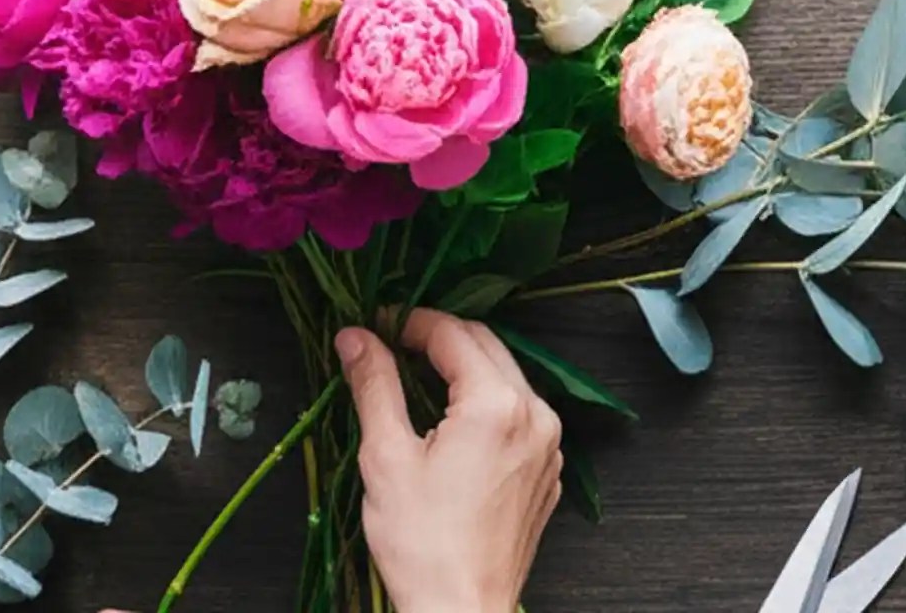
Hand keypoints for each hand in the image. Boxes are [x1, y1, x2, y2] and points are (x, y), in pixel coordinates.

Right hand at [336, 309, 562, 612]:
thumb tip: (356, 339)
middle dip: (438, 337)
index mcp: (498, 405)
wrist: (460, 609)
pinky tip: (451, 423)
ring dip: (464, 368)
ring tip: (416, 382)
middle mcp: (535, 416)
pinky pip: (520, 415)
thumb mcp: (386, 456)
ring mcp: (548, 444)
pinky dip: (486, 404)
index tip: (376, 326)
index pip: (452, 333)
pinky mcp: (547, 470)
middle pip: (486, 345)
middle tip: (392, 346)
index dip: (409, 322)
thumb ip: (375, 386)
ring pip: (506, 378)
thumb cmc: (423, 544)